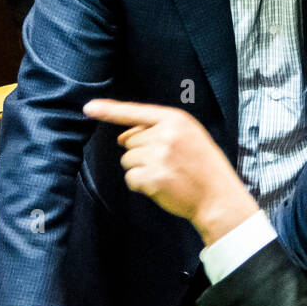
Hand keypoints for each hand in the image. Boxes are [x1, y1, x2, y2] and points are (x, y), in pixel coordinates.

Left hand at [83, 99, 259, 244]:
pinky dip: (140, 185)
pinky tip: (161, 186)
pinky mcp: (152, 178)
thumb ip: (157, 130)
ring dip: (140, 170)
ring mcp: (158, 157)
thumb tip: (122, 137)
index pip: (135, 112)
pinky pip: (130, 178)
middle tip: (167, 164)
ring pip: (128, 160)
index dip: (109, 110)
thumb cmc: (203, 167)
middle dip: (141, 153)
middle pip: (129, 141)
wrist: (218, 197)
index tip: (89, 108)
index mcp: (175, 120)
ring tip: (166, 175)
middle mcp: (164, 135)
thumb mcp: (189, 136)